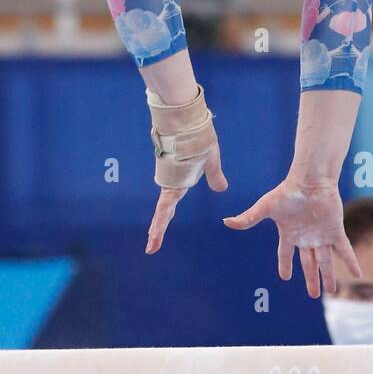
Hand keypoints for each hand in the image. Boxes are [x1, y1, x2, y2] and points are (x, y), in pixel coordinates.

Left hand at [145, 138, 227, 254]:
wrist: (190, 126)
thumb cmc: (199, 140)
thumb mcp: (211, 162)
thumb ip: (215, 176)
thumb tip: (222, 188)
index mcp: (181, 182)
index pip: (171, 205)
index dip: (164, 218)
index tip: (156, 232)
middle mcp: (172, 184)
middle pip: (164, 212)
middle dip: (158, 229)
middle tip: (151, 248)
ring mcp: (169, 183)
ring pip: (162, 211)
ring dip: (157, 228)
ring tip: (151, 245)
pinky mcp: (170, 183)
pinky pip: (164, 206)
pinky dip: (160, 219)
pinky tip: (155, 231)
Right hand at [222, 176, 360, 296]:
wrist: (310, 181)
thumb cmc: (287, 192)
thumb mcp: (265, 208)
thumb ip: (249, 218)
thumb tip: (227, 222)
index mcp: (289, 233)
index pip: (285, 254)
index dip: (285, 265)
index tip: (284, 277)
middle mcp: (306, 237)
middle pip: (308, 263)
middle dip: (310, 278)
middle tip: (312, 295)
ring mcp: (321, 235)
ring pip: (325, 261)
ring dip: (328, 276)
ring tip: (331, 291)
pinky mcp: (335, 231)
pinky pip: (344, 250)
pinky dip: (351, 262)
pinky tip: (357, 274)